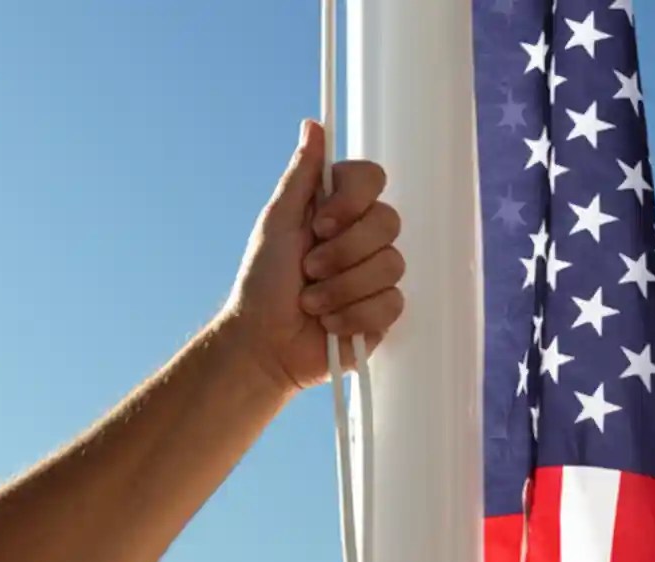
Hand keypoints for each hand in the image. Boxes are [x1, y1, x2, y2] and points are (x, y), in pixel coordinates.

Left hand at [222, 119, 404, 391]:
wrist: (265, 344)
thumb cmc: (262, 283)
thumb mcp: (276, 223)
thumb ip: (301, 176)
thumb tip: (313, 125)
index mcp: (337, 210)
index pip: (372, 178)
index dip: (352, 201)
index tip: (320, 224)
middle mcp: (362, 237)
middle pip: (387, 221)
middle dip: (343, 252)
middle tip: (308, 270)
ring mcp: (376, 274)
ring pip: (391, 264)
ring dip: (342, 288)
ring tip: (312, 303)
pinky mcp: (384, 310)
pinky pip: (391, 302)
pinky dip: (352, 315)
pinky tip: (330, 323)